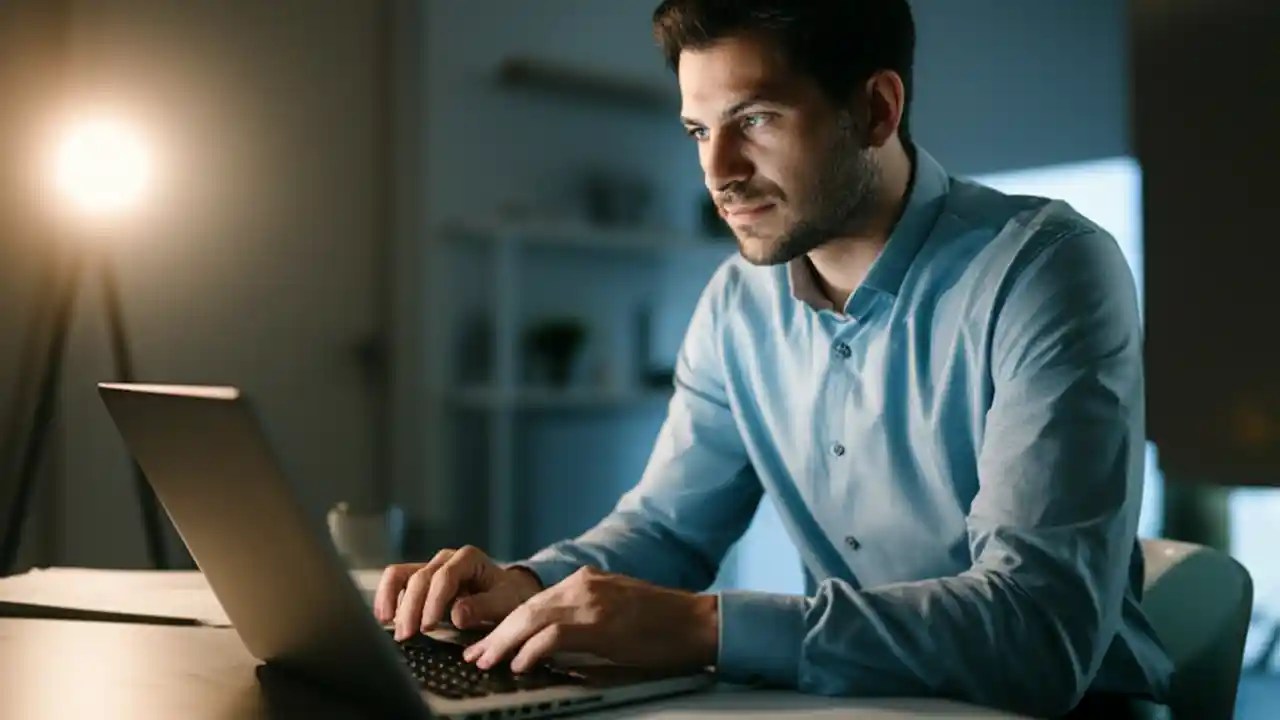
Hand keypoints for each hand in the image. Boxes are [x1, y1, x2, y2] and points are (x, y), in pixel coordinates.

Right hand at [374, 545, 543, 640]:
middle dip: (411, 608)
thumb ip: (483, 607)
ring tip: (388, 626)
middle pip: (420, 578)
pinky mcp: (419, 579)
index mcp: (469, 559)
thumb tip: (456, 615)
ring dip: (391, 600)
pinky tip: (384, 618)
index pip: (445, 577)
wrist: (508, 594)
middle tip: (406, 636)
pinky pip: (396, 581)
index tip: (428, 627)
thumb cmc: (507, 598)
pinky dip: (387, 597)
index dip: (433, 602)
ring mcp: (430, 567)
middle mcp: (446, 559)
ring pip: (401, 575)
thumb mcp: (505, 603)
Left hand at [461, 566, 717, 673]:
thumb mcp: (615, 612)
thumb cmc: (663, 624)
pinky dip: (532, 650)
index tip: (487, 643)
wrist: (698, 621)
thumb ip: (582, 622)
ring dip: (504, 643)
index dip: (506, 624)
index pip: (534, 601)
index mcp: (586, 581)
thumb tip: (548, 649)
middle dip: (496, 634)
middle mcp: (583, 584)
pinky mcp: (602, 621)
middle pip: (526, 608)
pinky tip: (520, 664)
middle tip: (475, 655)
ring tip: (487, 662)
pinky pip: (554, 634)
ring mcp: (592, 600)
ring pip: (532, 618)